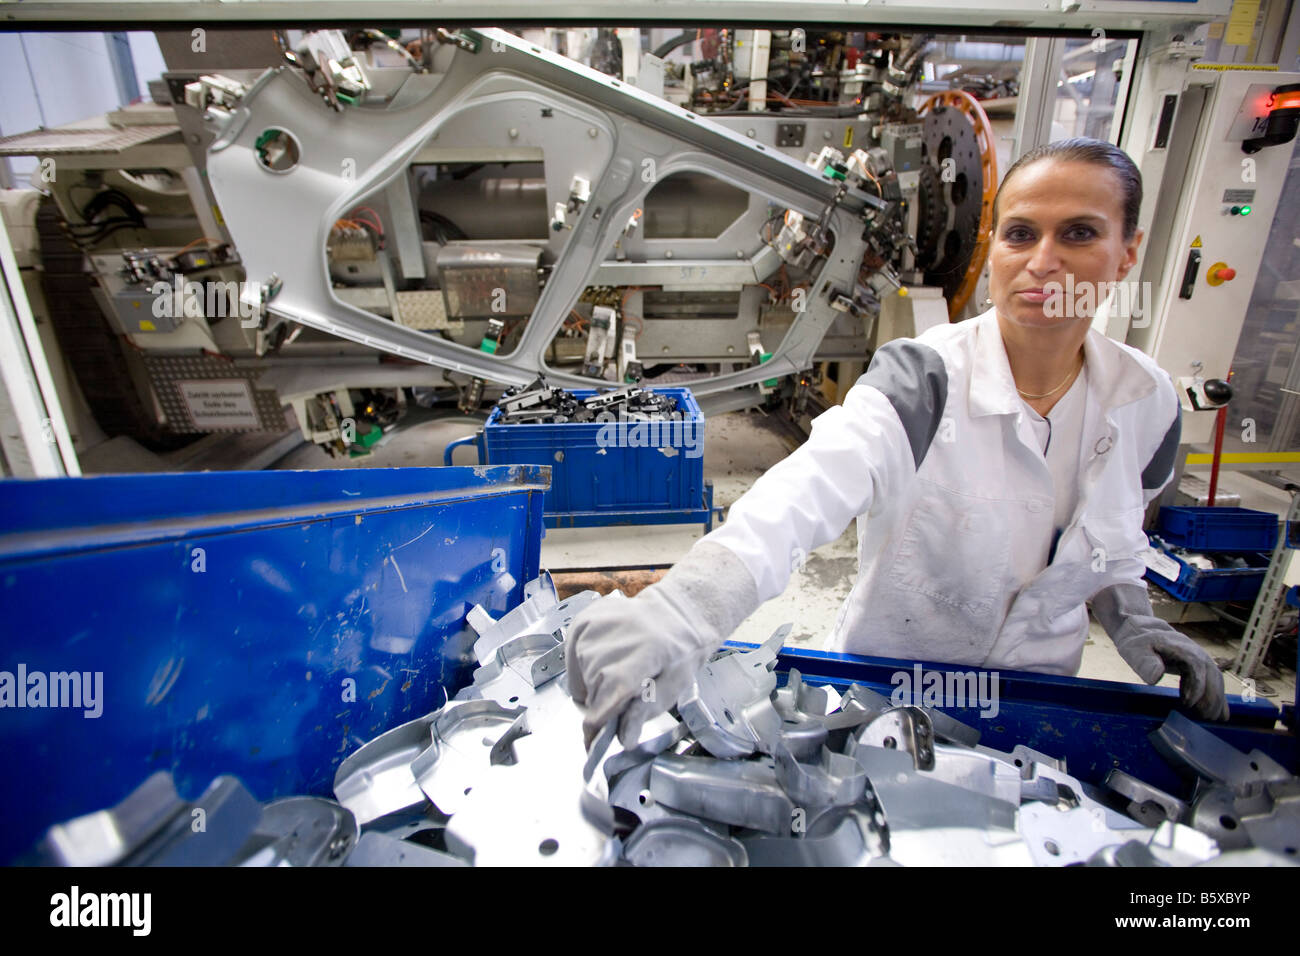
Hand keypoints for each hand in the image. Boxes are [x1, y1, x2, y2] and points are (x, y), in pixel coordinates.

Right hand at [565, 591, 711, 747]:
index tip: (592, 740)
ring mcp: (595, 624)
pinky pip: (572, 655)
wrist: (676, 614)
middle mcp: (613, 636)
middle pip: (591, 687)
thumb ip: (643, 713)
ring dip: (593, 682)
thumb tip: (624, 738)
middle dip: (602, 700)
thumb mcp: (672, 687)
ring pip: (580, 673)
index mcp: (642, 654)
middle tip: (623, 694)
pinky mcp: (584, 618)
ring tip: (618, 670)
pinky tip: (605, 657)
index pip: (606, 694)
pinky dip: (583, 664)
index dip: (597, 722)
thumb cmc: (678, 652)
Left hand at [1092, 582, 1228, 720]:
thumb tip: (1156, 677)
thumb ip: (1145, 662)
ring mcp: (1201, 660)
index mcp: (1181, 648)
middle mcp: (1196, 653)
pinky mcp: (1201, 668)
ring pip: (1216, 680)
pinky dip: (1220, 699)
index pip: (1196, 667)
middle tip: (1202, 718)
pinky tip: (1222, 716)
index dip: (1196, 686)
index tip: (1187, 704)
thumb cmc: (1138, 643)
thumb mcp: (1135, 650)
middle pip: (1212, 676)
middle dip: (1211, 698)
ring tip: (1209, 720)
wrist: (1143, 632)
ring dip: (1217, 701)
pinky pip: (1215, 683)